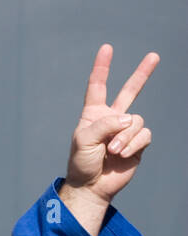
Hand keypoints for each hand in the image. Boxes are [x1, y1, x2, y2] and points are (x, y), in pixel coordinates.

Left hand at [62, 44, 157, 213]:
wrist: (91, 187)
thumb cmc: (82, 163)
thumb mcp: (84, 140)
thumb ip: (104, 124)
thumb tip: (128, 120)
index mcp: (94, 114)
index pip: (98, 86)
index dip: (102, 67)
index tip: (107, 48)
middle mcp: (112, 119)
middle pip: (130, 91)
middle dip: (142, 74)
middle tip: (154, 56)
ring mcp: (125, 131)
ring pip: (135, 121)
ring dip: (124, 137)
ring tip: (112, 151)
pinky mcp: (137, 144)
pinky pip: (143, 135)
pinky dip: (133, 144)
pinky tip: (122, 155)